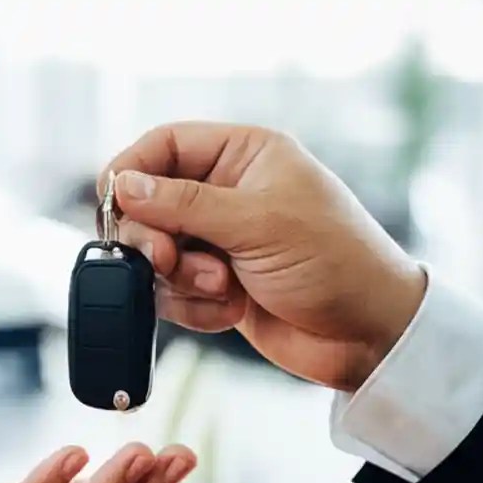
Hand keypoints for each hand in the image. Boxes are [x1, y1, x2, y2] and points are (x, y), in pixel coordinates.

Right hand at [102, 121, 425, 390]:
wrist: (370, 336)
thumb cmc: (337, 262)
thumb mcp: (258, 222)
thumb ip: (185, 204)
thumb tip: (124, 185)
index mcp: (246, 155)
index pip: (165, 145)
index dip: (131, 171)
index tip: (111, 203)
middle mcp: (229, 194)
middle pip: (150, 203)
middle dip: (153, 237)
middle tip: (166, 259)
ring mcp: (222, 242)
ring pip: (157, 253)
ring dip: (178, 277)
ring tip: (221, 287)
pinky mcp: (218, 286)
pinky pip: (173, 292)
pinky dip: (192, 306)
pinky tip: (229, 310)